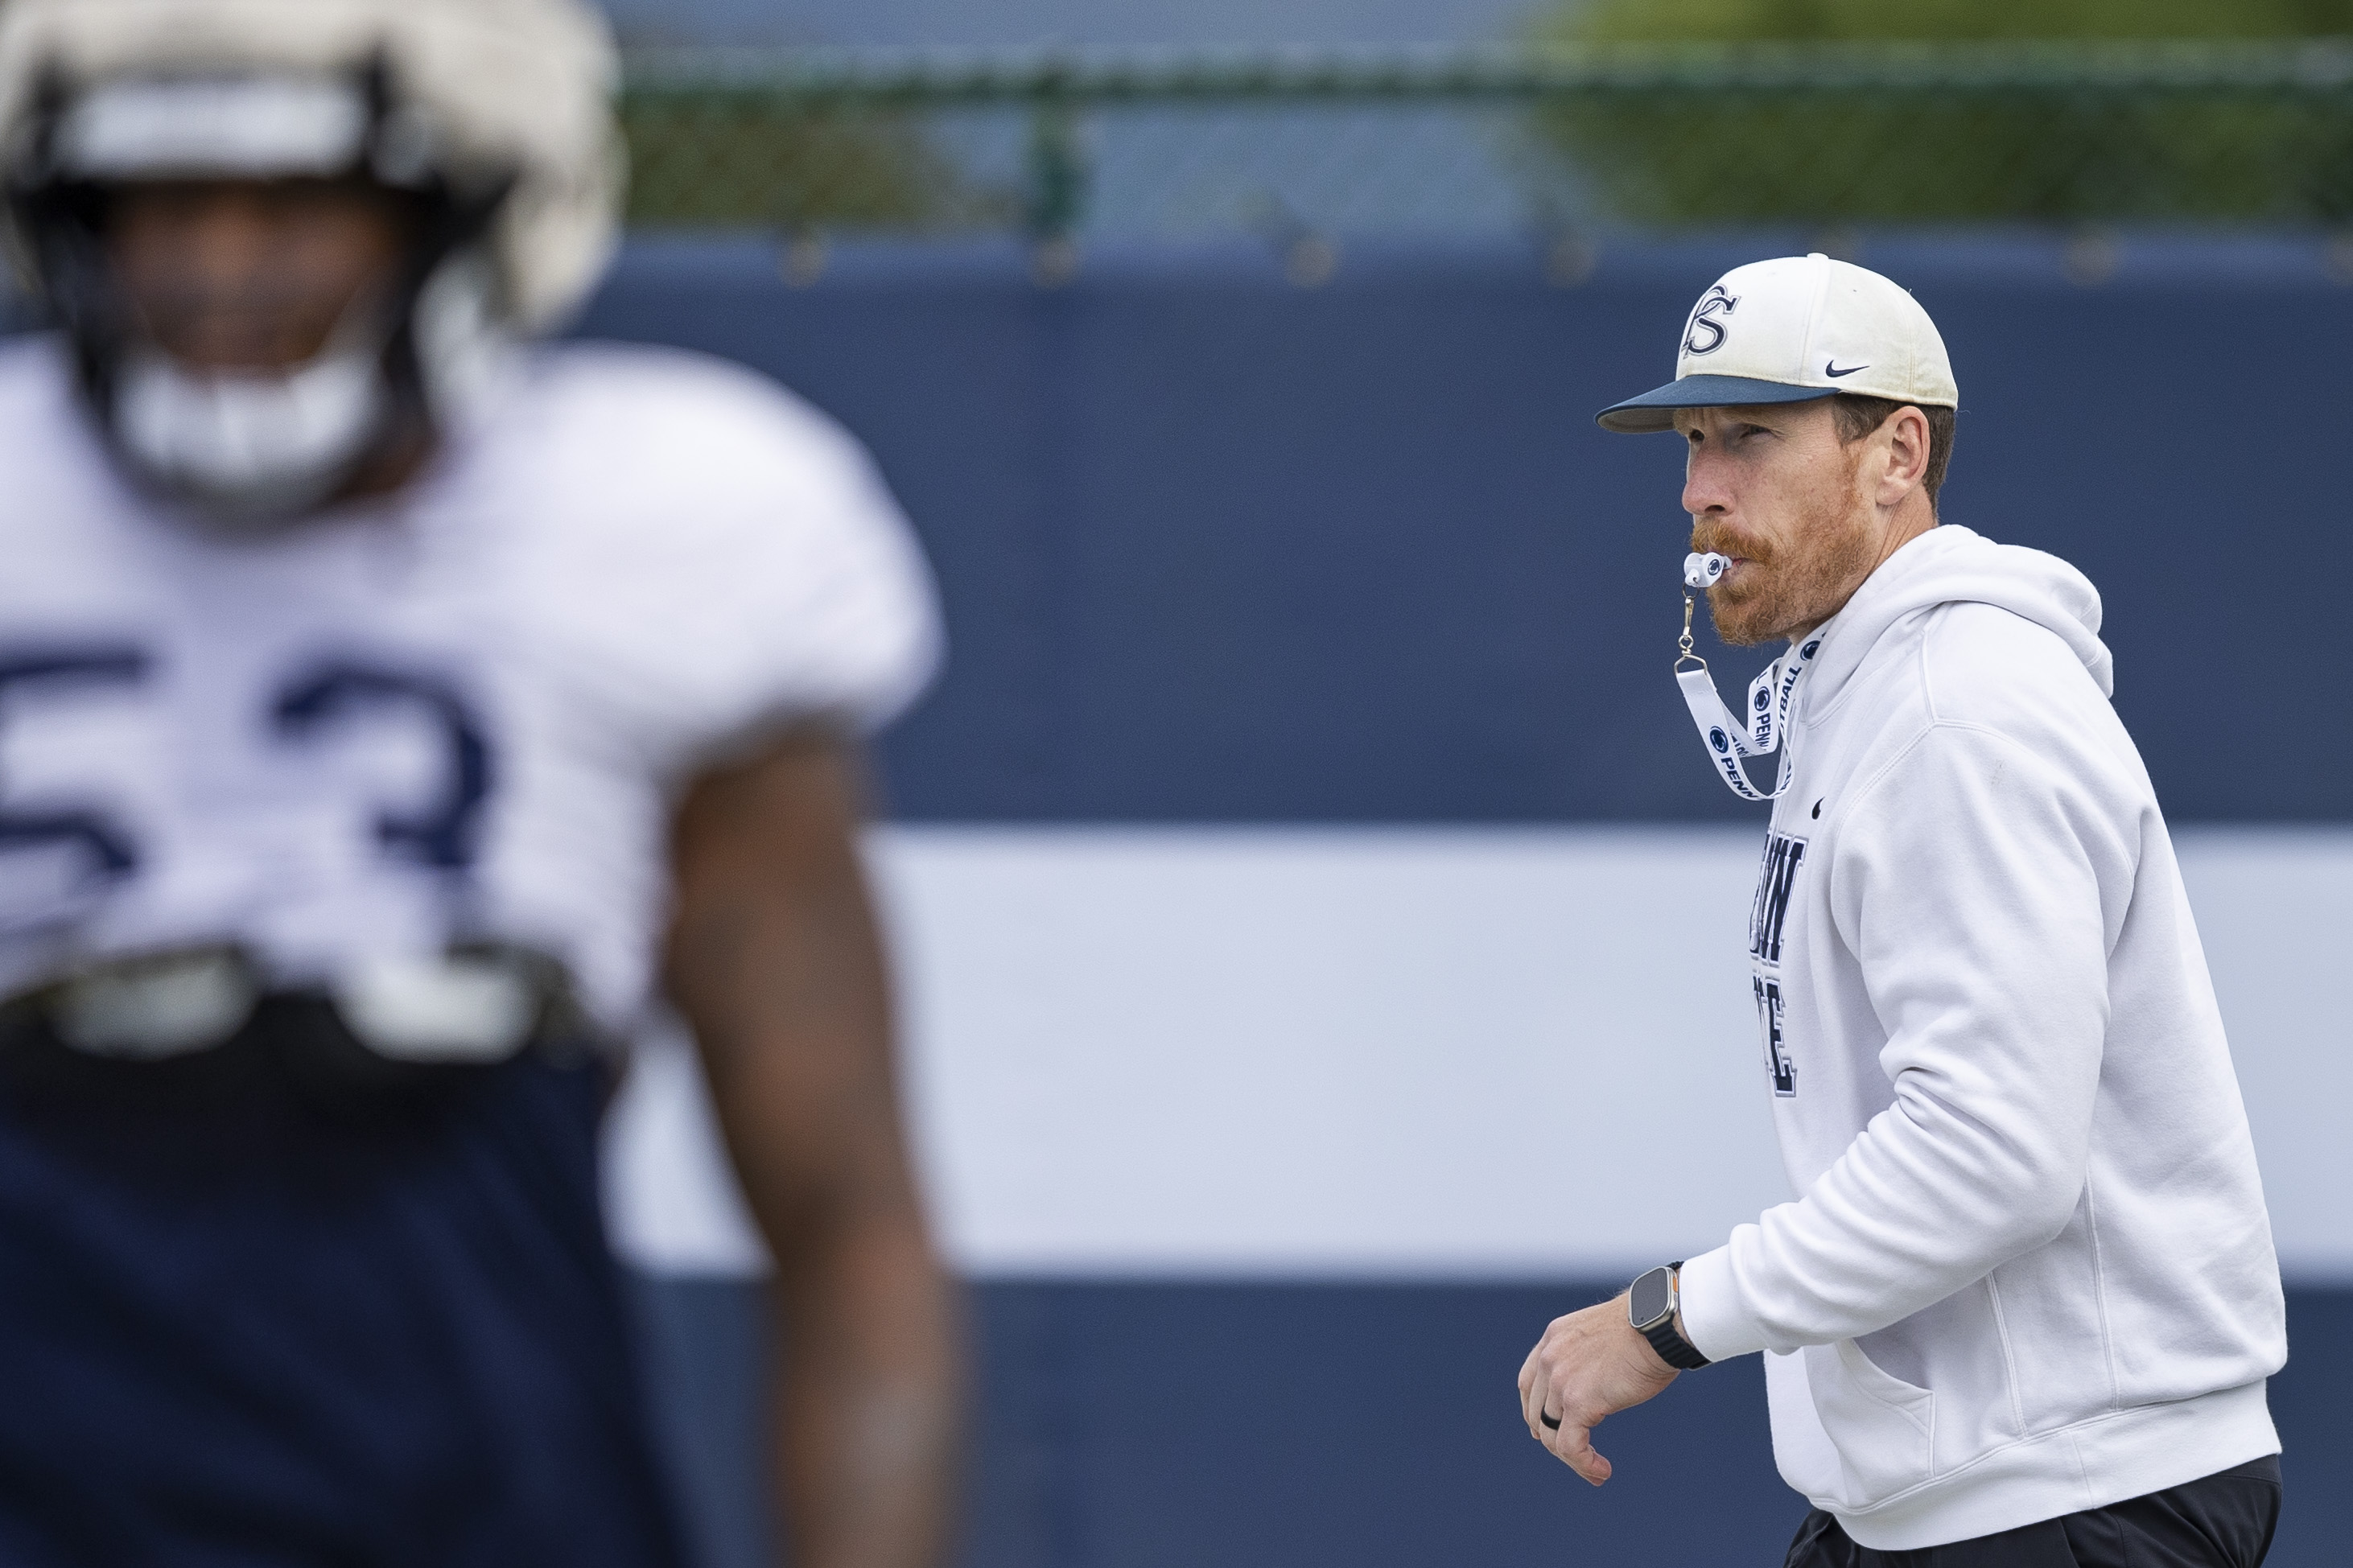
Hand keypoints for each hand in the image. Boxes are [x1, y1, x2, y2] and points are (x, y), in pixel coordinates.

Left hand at [1516, 1293, 1679, 1484]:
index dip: (1534, 1411)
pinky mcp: (1578, 1402)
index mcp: (1553, 1338)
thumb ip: (1587, 1356)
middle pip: (1536, 1412)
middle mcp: (1549, 1357)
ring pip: (1551, 1434)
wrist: (1659, 1325)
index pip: (1528, 1383)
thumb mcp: (1600, 1336)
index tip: (1547, 1429)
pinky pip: (1570, 1446)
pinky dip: (1583, 1464)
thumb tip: (1596, 1383)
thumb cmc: (1646, 1330)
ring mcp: (1560, 1380)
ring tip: (1595, 1470)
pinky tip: (1601, 1471)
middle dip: (1554, 1439)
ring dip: (1572, 1458)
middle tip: (1578, 1456)